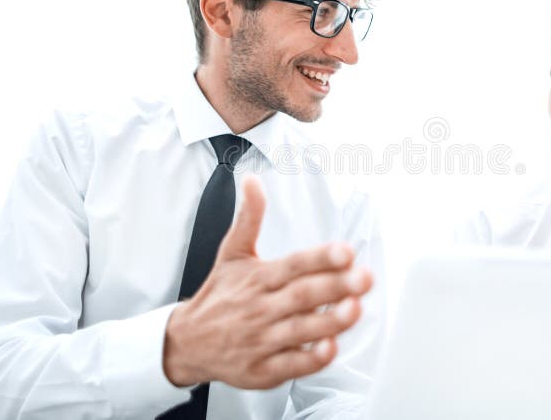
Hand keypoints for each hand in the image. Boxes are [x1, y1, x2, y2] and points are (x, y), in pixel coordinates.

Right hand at [162, 176, 372, 389]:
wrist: (185, 343)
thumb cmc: (218, 296)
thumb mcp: (231, 253)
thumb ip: (249, 218)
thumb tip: (252, 181)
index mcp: (258, 277)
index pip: (293, 264)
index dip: (320, 257)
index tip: (346, 251)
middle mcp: (261, 307)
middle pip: (302, 295)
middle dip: (336, 286)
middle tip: (365, 277)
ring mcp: (261, 340)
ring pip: (301, 330)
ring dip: (330, 321)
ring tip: (356, 308)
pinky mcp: (263, 370)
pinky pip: (291, 365)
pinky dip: (311, 357)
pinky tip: (331, 347)